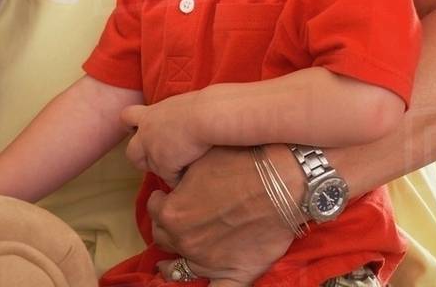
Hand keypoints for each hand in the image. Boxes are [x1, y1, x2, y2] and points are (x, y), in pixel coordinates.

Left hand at [122, 94, 209, 185]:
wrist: (205, 116)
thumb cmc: (202, 105)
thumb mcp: (181, 104)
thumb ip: (175, 112)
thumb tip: (186, 112)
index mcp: (149, 115)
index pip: (127, 117)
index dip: (131, 124)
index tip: (139, 129)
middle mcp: (146, 134)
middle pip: (131, 152)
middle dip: (141, 158)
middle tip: (159, 159)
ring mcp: (153, 151)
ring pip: (151, 168)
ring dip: (163, 170)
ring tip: (180, 170)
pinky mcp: (165, 166)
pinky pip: (170, 179)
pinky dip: (179, 180)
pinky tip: (191, 178)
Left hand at [148, 146, 294, 284]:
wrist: (282, 182)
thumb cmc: (238, 163)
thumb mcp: (195, 162)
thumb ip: (179, 180)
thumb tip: (175, 184)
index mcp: (171, 212)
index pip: (154, 208)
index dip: (161, 199)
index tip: (168, 195)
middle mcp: (184, 240)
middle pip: (164, 237)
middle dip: (168, 227)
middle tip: (179, 219)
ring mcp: (208, 262)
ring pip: (180, 268)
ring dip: (178, 259)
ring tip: (176, 257)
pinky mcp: (235, 274)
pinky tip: (204, 285)